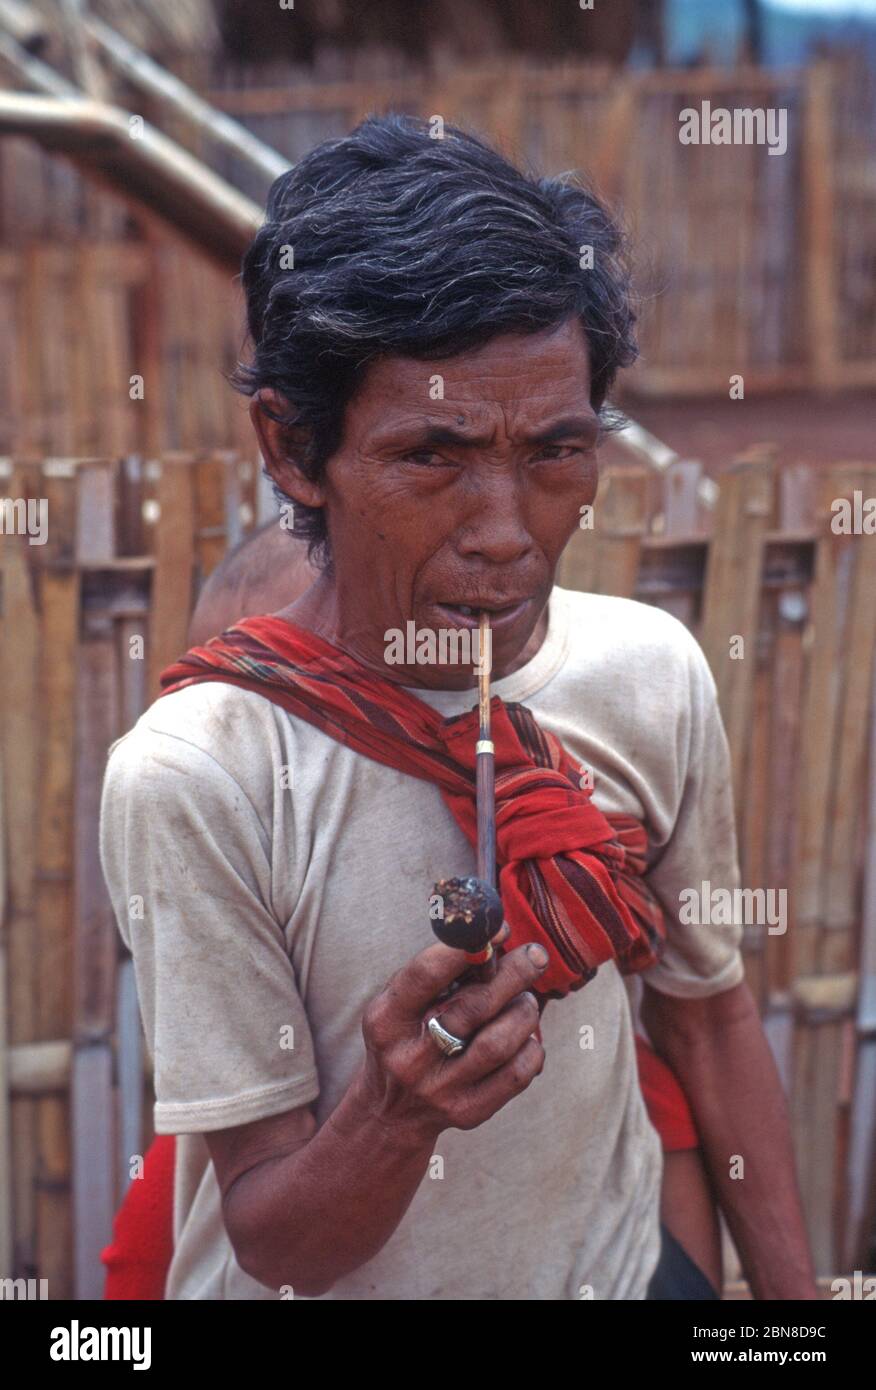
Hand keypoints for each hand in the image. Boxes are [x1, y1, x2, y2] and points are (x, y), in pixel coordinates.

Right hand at [359, 933, 548, 1138]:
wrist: (391, 1112)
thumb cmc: (407, 1036)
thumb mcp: (404, 1003)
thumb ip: (442, 974)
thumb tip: (494, 941)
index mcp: (386, 1020)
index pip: (425, 975)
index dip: (465, 949)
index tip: (499, 929)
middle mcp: (409, 1057)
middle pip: (473, 1008)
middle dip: (513, 975)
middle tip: (536, 956)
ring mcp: (439, 1089)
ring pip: (499, 1042)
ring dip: (523, 1012)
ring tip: (526, 1000)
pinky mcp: (467, 1112)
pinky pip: (516, 1075)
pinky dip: (531, 1048)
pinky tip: (526, 1036)